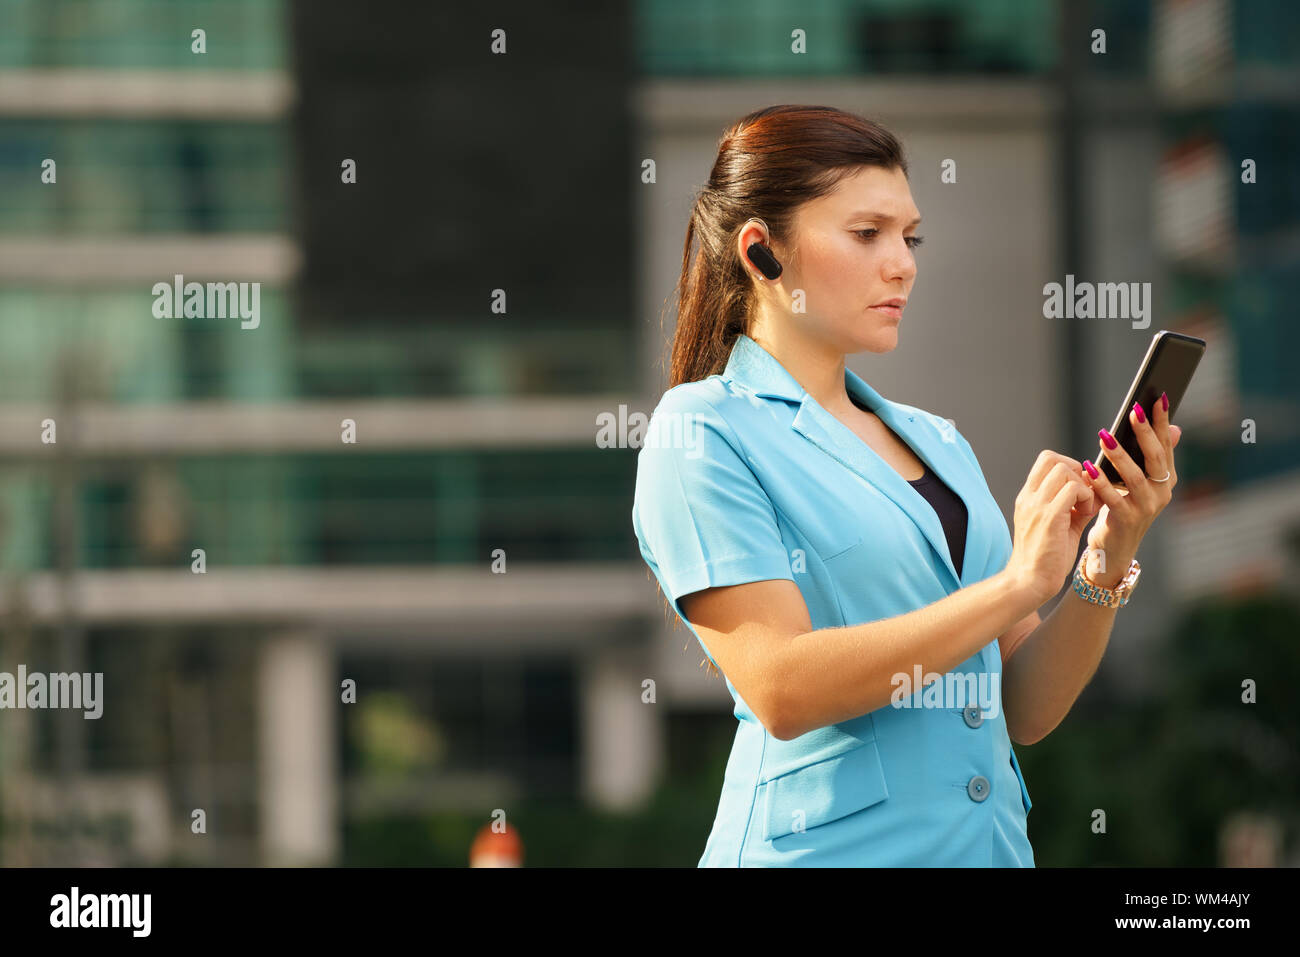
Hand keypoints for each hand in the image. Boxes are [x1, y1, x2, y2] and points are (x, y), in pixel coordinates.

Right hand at [1005, 450, 1100, 604]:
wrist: (1029, 582)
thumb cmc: (1044, 558)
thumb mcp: (1057, 524)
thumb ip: (1072, 505)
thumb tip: (1092, 490)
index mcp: (1027, 497)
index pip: (1046, 460)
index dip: (1068, 466)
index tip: (1079, 488)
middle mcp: (1028, 497)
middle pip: (1053, 458)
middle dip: (1076, 471)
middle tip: (1084, 495)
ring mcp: (1037, 505)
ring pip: (1064, 470)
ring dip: (1082, 485)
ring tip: (1086, 508)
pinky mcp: (1049, 517)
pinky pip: (1073, 489)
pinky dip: (1087, 498)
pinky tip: (1087, 515)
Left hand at [1081, 392, 1181, 584]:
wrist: (1114, 548)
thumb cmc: (1124, 508)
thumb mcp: (1140, 482)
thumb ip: (1152, 457)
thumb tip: (1175, 427)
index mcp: (1166, 479)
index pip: (1165, 445)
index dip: (1162, 422)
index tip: (1158, 397)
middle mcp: (1161, 492)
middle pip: (1155, 457)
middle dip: (1146, 432)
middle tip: (1134, 410)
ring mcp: (1147, 507)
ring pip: (1134, 477)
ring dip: (1119, 455)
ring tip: (1104, 436)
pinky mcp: (1127, 520)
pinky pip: (1114, 498)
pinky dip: (1101, 482)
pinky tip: (1088, 468)